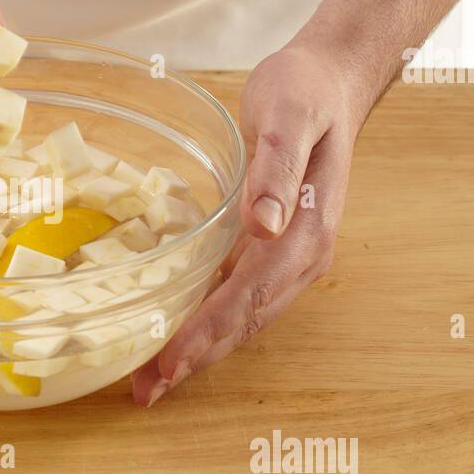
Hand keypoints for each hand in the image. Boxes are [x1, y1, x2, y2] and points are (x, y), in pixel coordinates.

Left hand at [131, 45, 367, 406]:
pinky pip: (238, 295)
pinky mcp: (273, 247)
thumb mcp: (289, 116)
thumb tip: (267, 225)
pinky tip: (176, 333)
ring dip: (200, 349)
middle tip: (145, 393)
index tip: (169, 365)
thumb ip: (277, 168)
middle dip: (196, 358)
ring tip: (152, 380)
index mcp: (307, 231)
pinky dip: (207, 321)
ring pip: (242, 316)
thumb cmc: (303, 92)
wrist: (328, 80)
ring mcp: (290, 255)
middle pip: (244, 320)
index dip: (207, 333)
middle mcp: (302, 255)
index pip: (249, 295)